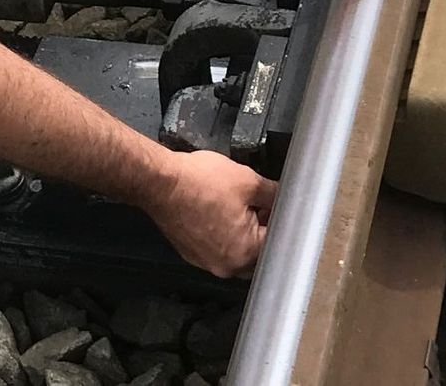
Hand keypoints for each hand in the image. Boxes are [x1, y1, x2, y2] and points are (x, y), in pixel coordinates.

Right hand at [142, 150, 278, 277]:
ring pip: (236, 254)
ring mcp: (206, 262)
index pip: (278, 242)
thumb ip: (274, 193)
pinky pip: (215, 250)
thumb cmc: (199, 182)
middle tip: (257, 206)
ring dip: (240, 235)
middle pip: (258, 255)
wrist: (160, 182)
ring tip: (233, 207)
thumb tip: (286, 198)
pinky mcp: (191, 254)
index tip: (275, 207)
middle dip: (262, 232)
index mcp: (246, 252)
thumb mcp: (248, 180)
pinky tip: (216, 213)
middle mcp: (226, 265)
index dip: (280, 221)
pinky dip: (220, 236)